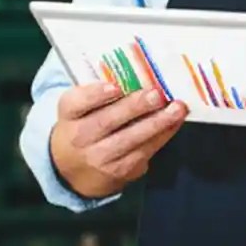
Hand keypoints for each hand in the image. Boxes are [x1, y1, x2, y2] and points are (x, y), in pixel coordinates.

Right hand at [50, 83, 188, 198]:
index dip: (95, 95)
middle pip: (106, 121)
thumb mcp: (80, 109)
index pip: (76, 103)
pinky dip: (162, 135)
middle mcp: (79, 137)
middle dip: (134, 107)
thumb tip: (139, 73)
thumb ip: (100, 92)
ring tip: (177, 108)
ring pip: (129, 140)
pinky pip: (143, 151)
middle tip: (156, 94)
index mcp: (69, 114)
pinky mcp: (119, 171)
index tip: (115, 86)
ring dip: (156, 123)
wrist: (74, 171)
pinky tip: (175, 122)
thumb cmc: (84, 125)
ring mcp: (99, 157)